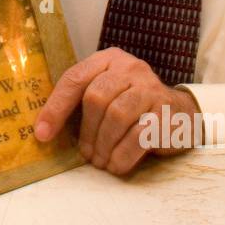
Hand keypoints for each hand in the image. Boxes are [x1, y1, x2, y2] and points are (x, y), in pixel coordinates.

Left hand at [34, 47, 199, 174]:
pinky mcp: (166, 113)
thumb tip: (44, 129)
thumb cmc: (132, 106)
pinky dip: (122, 156)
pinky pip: (138, 136)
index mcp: (108, 60)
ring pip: (117, 116)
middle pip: (96, 98)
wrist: (181, 113)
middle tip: (85, 154)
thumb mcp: (106, 93)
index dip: (56, 108)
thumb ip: (81, 101)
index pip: (75, 79)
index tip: (43, 134)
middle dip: (86, 132)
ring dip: (103, 145)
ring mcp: (151, 89)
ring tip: (100, 161)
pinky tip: (116, 165)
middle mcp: (130, 68)